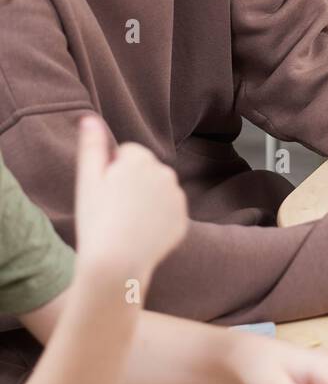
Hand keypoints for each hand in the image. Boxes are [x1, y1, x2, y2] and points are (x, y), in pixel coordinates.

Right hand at [74, 115, 187, 288]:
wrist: (116, 265)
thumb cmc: (96, 222)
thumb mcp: (88, 181)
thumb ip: (92, 146)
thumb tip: (91, 118)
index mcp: (141, 159)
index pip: (127, 154)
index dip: (113, 172)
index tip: (106, 193)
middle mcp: (165, 172)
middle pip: (146, 170)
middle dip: (133, 183)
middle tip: (115, 209)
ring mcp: (177, 197)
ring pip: (158, 190)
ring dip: (147, 200)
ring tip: (128, 223)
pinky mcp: (183, 220)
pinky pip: (168, 212)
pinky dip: (158, 219)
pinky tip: (142, 234)